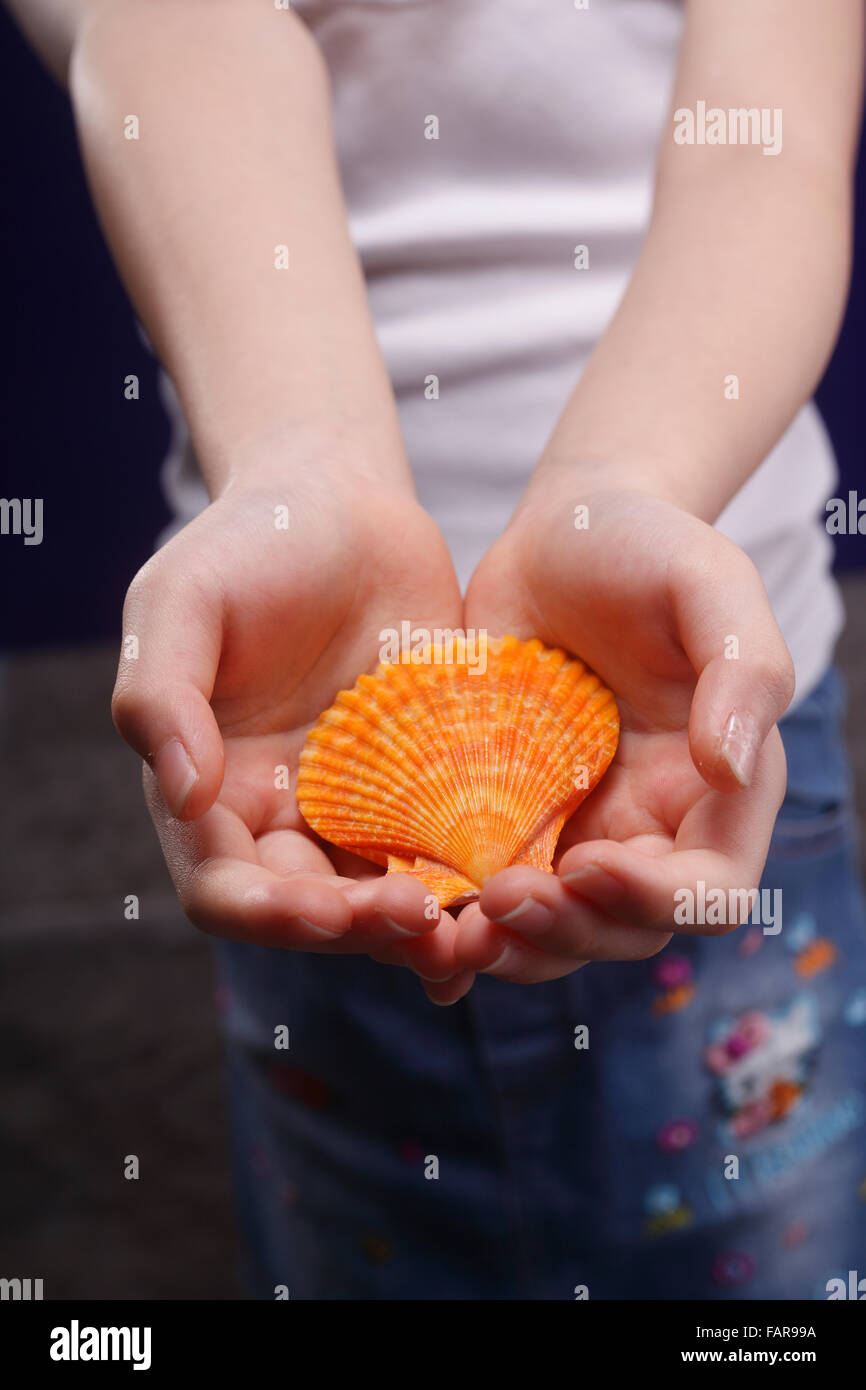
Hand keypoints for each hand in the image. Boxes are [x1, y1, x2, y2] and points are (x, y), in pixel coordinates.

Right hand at [112, 464, 473, 1004]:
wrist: (342, 504)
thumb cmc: (245, 545)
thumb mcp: (180, 601)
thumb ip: (160, 694)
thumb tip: (182, 794)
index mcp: (210, 793)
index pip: (226, 889)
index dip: (270, 914)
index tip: (324, 909)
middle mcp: (282, 817)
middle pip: (312, 913)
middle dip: (357, 929)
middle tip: (418, 919)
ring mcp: (360, 808)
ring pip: (385, 899)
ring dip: (423, 929)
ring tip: (472, 928)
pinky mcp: (428, 785)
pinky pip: (450, 852)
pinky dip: (474, 883)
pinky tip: (512, 889)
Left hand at [455, 475, 793, 982]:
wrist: (561, 536)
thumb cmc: (647, 546)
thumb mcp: (710, 584)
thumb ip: (745, 672)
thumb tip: (733, 772)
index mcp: (717, 790)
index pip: (709, 890)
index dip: (654, 899)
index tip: (586, 863)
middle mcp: (652, 827)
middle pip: (624, 930)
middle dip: (567, 931)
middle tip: (497, 900)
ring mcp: (578, 829)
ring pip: (555, 929)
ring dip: (510, 943)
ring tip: (453, 925)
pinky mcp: (510, 820)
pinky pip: (489, 892)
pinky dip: (461, 916)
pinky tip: (416, 913)